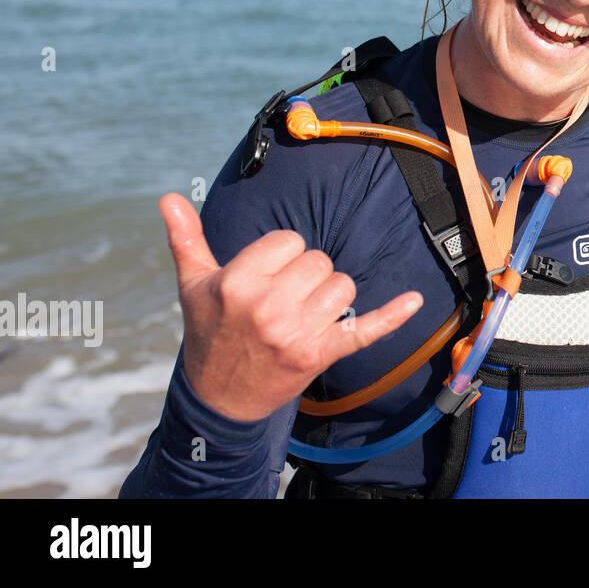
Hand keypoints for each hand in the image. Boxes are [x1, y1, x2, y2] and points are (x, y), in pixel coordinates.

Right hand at [160, 193, 422, 421]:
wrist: (219, 399)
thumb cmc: (209, 333)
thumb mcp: (193, 285)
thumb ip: (186, 239)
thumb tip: (168, 198)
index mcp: (238, 283)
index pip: (289, 241)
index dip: (282, 256)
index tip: (266, 277)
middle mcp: (268, 307)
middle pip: (319, 261)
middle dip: (306, 276)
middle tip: (282, 300)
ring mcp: (296, 333)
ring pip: (341, 285)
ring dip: (328, 295)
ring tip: (300, 315)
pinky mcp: (320, 354)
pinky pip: (364, 328)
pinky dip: (390, 315)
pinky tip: (413, 301)